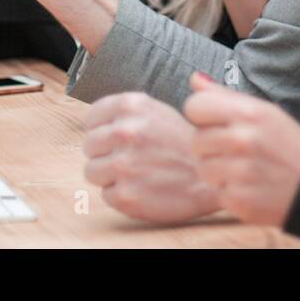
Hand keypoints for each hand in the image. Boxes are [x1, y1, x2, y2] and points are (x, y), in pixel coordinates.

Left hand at [82, 93, 220, 222]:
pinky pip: (105, 194)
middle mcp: (125, 131)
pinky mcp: (125, 195)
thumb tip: (94, 123)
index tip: (115, 139)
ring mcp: (124, 165)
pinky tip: (142, 187)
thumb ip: (125, 113)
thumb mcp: (158, 112)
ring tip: (136, 173)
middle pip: (89, 146)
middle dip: (105, 153)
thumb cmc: (184, 145)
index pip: (92, 118)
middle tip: (130, 158)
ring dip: (110, 175)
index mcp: (131, 106)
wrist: (210, 180)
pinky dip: (120, 194)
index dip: (102, 130)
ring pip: (92, 171)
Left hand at [183, 73, 299, 227]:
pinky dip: (230, 193)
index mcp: (250, 113)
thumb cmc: (287, 145)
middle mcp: (244, 140)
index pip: (195, 106)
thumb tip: (194, 79)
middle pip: (196, 141)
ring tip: (243, 170)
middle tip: (235, 151)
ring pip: (203, 169)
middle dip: (210, 148)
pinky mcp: (241, 200)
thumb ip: (225, 96)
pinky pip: (217, 193)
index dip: (202, 116)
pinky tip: (250, 187)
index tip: (216, 124)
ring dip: (217, 172)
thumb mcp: (264, 112)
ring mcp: (242, 172)